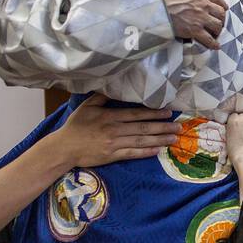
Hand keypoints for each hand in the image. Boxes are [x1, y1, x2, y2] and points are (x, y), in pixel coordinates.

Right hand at [51, 94, 179, 166]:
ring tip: (174, 138)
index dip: (154, 113)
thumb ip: (102, 97)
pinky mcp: (112, 156)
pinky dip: (146, 152)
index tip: (168, 112)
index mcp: (110, 116)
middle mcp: (115, 129)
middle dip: (163, 127)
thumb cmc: (76, 126)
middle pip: (143, 127)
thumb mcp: (87, 106)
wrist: (63, 148)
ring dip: (159, 139)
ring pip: (141, 140)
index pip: (137, 114)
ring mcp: (114, 144)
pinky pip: (132, 153)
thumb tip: (114, 86)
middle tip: (179, 126)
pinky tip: (158, 150)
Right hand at [159, 0, 227, 48]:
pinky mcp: (195, 30)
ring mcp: (200, 18)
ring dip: (217, 30)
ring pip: (217, 26)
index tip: (223, 9)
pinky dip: (213, 44)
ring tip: (215, 33)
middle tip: (218, 22)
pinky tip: (216, 46)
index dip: (221, 5)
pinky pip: (209, 39)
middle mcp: (204, 5)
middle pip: (220, 14)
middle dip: (220, 19)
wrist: (153, 7)